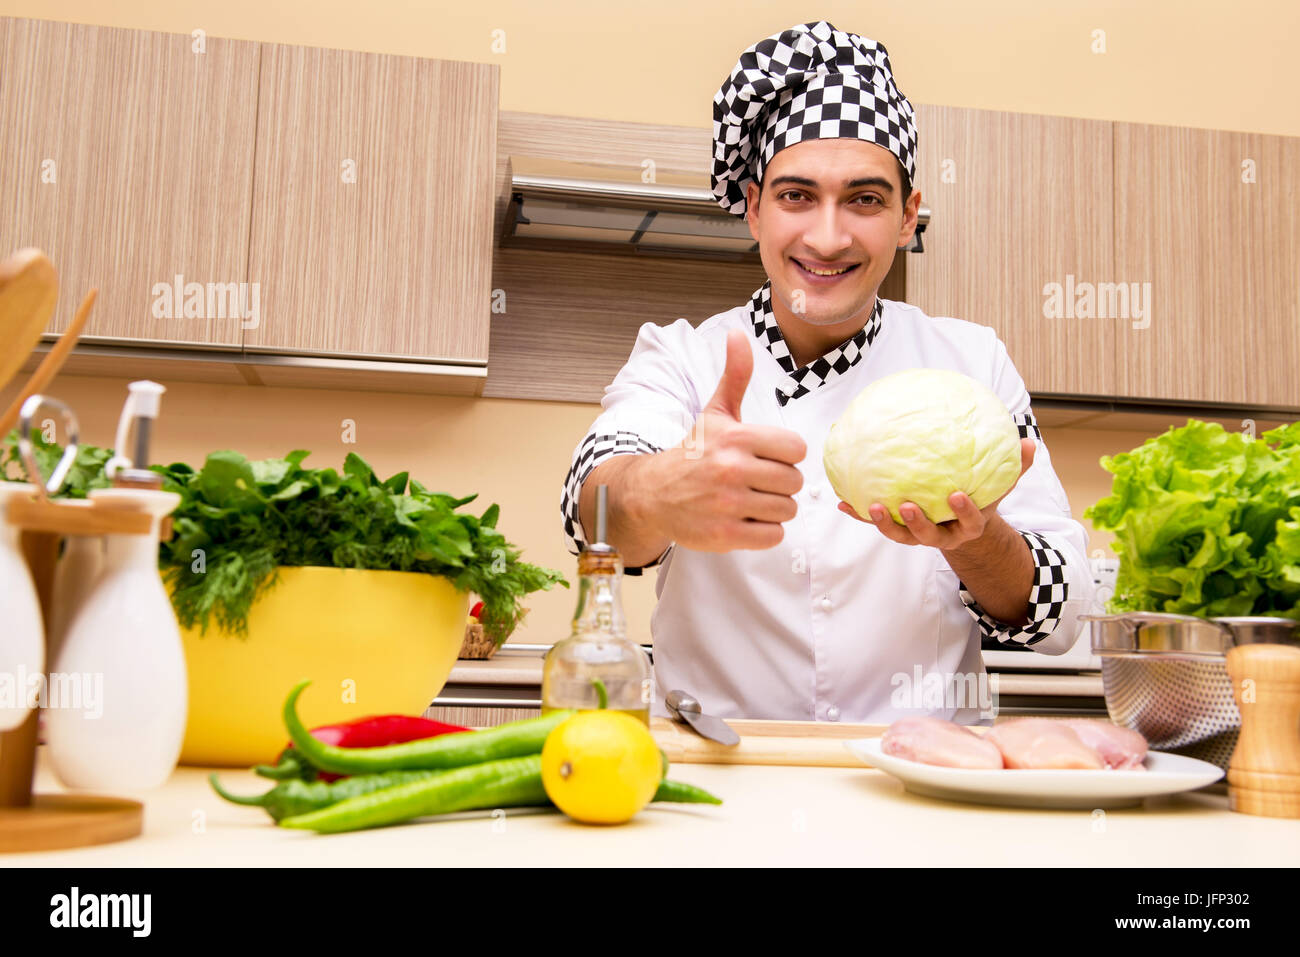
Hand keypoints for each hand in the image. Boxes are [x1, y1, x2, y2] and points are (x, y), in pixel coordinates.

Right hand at [643, 327, 806, 551]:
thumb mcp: (714, 413)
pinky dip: (764, 531)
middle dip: (780, 484)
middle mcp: (732, 470)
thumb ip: (735, 376)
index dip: (785, 454)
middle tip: (757, 481)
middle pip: (794, 482)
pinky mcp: (725, 535)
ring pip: (786, 510)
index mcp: (736, 437)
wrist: (651, 493)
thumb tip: (738, 334)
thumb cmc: (692, 453)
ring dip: (774, 508)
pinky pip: (773, 536)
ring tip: (751, 500)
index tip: (766, 456)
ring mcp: (728, 505)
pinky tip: (745, 519)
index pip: (796, 449)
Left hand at [836, 438, 1034, 552]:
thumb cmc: (981, 499)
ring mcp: (918, 535)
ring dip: (882, 523)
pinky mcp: (898, 529)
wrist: (962, 527)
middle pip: (927, 536)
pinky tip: (841, 503)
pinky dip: (859, 514)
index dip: (964, 513)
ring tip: (869, 506)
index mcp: (967, 525)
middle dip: (916, 524)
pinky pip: (877, 523)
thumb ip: (1016, 467)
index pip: (969, 522)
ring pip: (899, 535)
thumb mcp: (1000, 487)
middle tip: (907, 506)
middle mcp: (942, 535)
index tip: (957, 496)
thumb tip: (1030, 442)